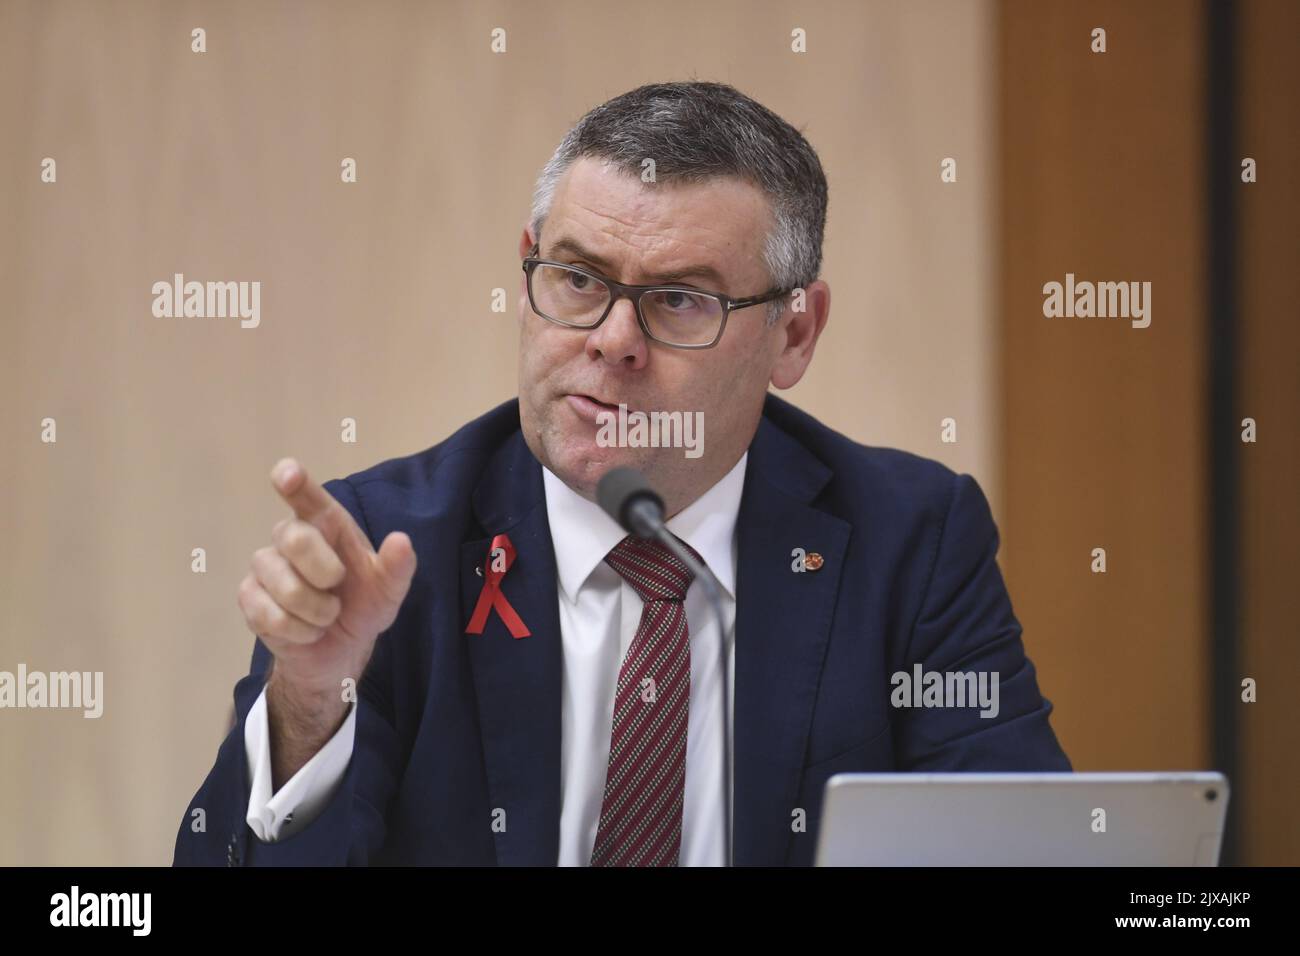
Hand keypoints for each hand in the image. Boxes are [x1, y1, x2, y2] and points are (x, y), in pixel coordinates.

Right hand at [237, 458, 416, 699]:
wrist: (341, 649)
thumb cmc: (362, 604)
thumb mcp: (388, 590)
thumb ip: (397, 567)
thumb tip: (401, 541)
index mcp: (325, 524)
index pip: (305, 495)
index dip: (293, 480)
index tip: (287, 475)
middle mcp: (290, 537)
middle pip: (295, 538)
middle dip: (325, 572)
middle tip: (337, 589)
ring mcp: (265, 566)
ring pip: (285, 586)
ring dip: (316, 612)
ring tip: (326, 617)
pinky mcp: (249, 598)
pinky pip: (270, 615)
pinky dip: (299, 631)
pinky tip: (307, 631)